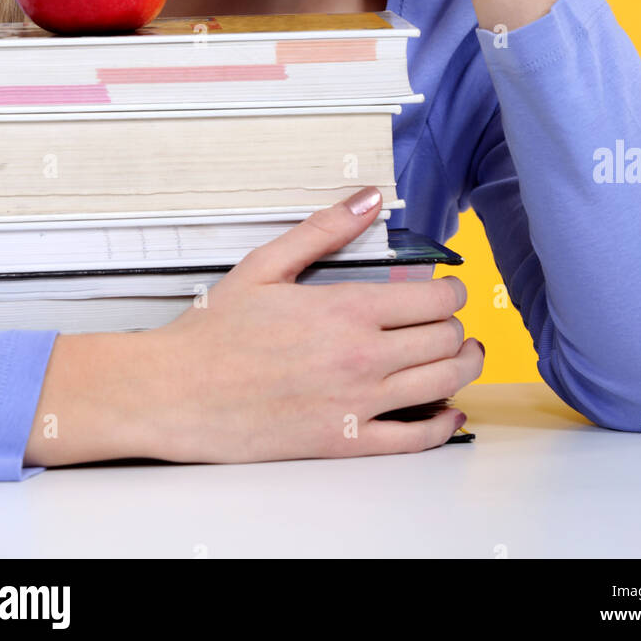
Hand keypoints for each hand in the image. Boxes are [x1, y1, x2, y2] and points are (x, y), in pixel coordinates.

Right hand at [135, 188, 482, 462]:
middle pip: (445, 340)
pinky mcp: (344, 442)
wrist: (177, 393)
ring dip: (463, 366)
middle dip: (456, 325)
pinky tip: (448, 412)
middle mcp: (361, 359)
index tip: (447, 288)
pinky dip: (443, 426)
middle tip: (450, 319)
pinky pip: (414, 439)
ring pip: (442, 385)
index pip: (434, 299)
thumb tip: (368, 199)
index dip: (452, 290)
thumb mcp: (266, 264)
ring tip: (462, 354)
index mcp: (346, 311)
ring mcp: (356, 404)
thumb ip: (324, 229)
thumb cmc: (215, 332)